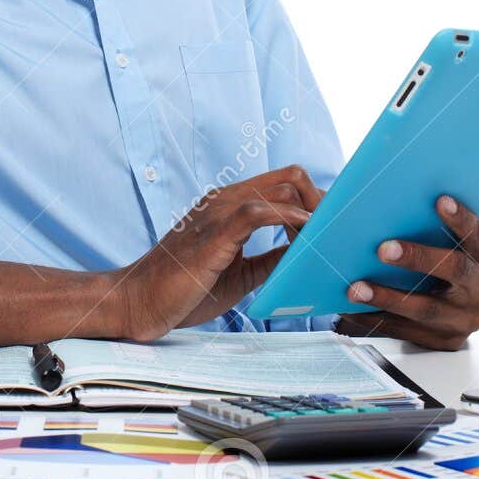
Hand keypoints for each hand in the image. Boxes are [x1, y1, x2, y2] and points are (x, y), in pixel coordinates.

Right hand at [109, 165, 323, 341]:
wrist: (139, 302)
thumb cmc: (184, 289)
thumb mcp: (241, 273)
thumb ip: (271, 258)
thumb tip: (306, 253)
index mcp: (229, 206)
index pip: (283, 182)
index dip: (315, 198)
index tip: (336, 223)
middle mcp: (225, 200)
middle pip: (290, 176)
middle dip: (322, 200)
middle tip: (338, 232)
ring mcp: (218, 212)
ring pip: (279, 188)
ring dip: (312, 209)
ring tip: (330, 236)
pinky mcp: (213, 234)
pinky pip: (257, 211)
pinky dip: (287, 218)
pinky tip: (304, 234)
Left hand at [333, 195, 478, 350]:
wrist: (458, 307)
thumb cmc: (445, 261)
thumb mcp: (450, 244)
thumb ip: (431, 225)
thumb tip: (391, 195)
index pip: (477, 235)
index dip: (460, 219)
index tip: (440, 200)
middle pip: (455, 270)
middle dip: (417, 258)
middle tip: (383, 249)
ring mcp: (467, 319)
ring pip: (426, 309)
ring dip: (388, 297)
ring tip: (357, 288)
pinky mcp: (446, 340)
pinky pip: (409, 331)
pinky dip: (379, 318)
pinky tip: (354, 310)